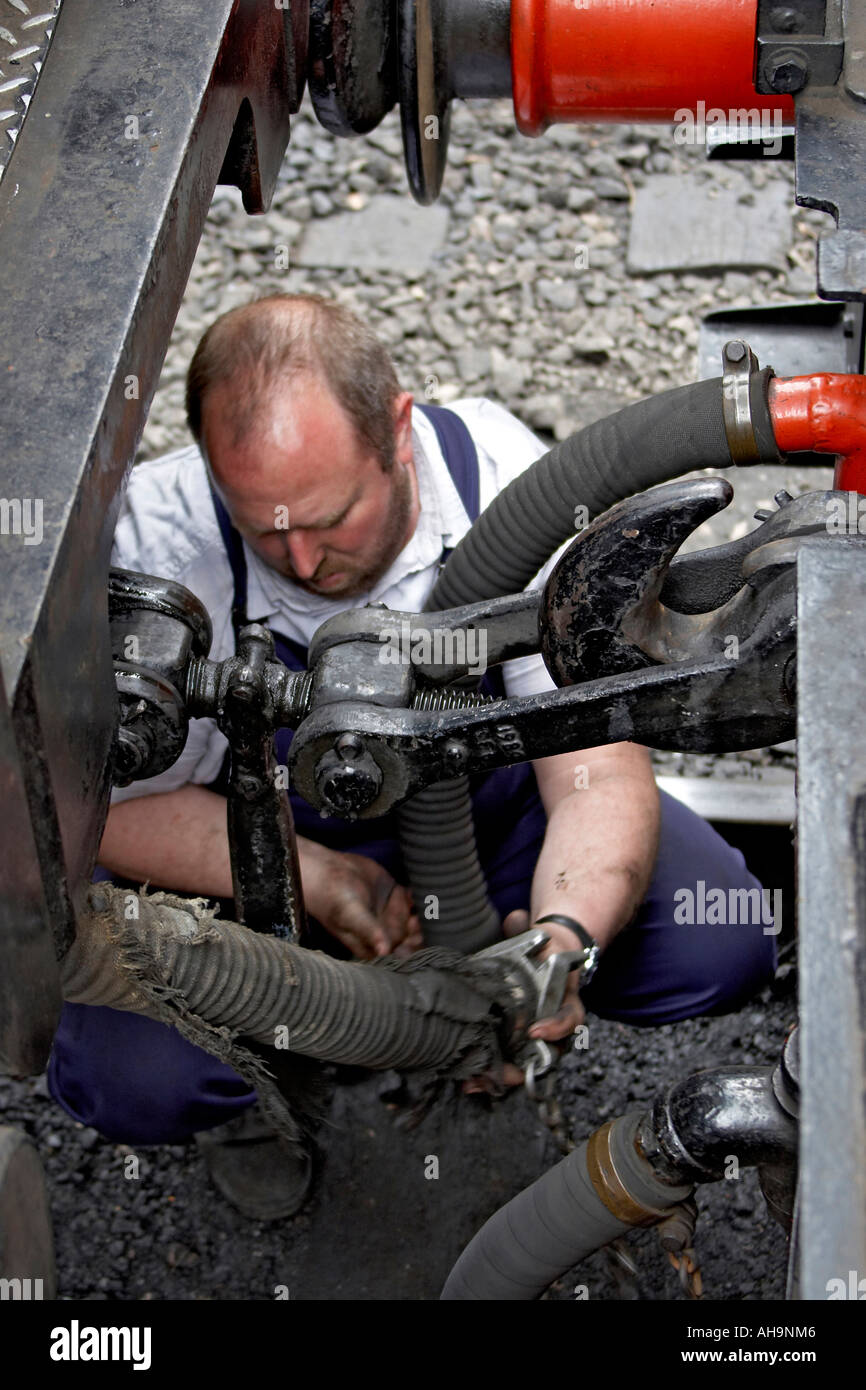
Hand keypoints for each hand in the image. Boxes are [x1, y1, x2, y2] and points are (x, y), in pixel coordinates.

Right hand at [300, 844, 422, 959]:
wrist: (326, 870)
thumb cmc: (334, 899)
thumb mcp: (351, 915)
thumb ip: (369, 931)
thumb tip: (384, 952)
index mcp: (374, 945)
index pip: (399, 955)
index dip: (412, 949)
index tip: (412, 936)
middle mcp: (385, 932)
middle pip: (412, 939)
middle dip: (419, 933)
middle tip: (414, 921)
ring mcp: (391, 914)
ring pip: (415, 920)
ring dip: (422, 916)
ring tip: (413, 909)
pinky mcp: (394, 895)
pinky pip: (413, 901)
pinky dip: (418, 899)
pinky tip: (412, 894)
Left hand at [463, 909, 586, 1094]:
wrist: (536, 961)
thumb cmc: (538, 950)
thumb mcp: (535, 940)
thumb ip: (524, 930)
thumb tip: (515, 918)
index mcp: (564, 1002)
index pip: (569, 1020)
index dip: (556, 1028)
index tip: (535, 1031)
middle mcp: (553, 1027)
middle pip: (544, 1058)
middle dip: (520, 1068)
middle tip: (498, 1074)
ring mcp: (534, 1041)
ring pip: (522, 1067)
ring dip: (498, 1077)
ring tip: (473, 1082)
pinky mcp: (512, 1047)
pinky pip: (505, 1066)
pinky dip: (487, 1075)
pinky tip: (466, 1081)